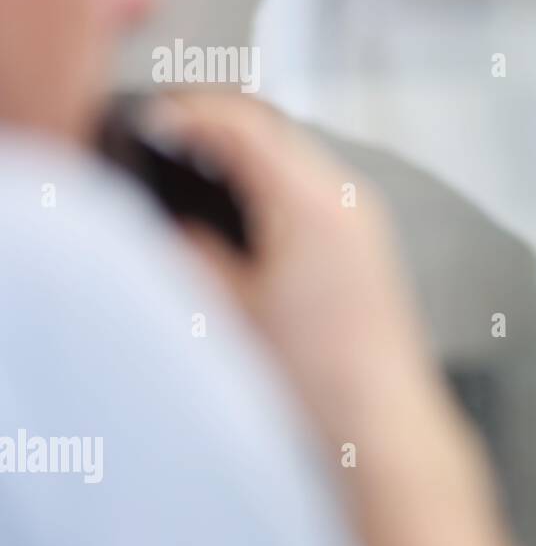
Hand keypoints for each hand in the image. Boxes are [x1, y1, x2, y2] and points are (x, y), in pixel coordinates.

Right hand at [149, 92, 445, 442]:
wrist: (379, 431)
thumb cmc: (314, 382)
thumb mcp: (226, 310)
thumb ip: (190, 250)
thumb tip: (171, 219)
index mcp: (314, 201)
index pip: (241, 121)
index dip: (185, 114)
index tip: (146, 127)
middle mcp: (347, 199)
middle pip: (270, 130)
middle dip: (211, 131)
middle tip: (159, 144)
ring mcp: (362, 222)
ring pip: (290, 159)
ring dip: (241, 159)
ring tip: (187, 179)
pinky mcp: (365, 249)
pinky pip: (309, 194)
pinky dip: (268, 191)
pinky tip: (235, 223)